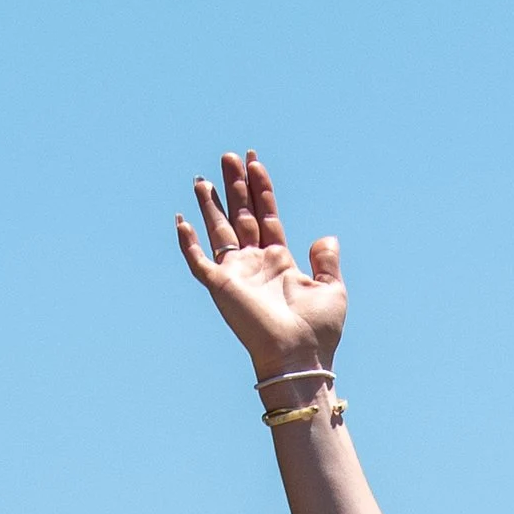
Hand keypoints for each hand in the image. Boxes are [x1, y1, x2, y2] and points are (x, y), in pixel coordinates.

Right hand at [176, 152, 345, 379]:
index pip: (266, 216)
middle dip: (234, 186)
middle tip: (229, 156)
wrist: (300, 356)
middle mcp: (255, 265)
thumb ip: (326, 261)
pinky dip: (188, 243)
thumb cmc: (318, 331)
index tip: (256, 162)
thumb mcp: (332, 290)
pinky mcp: (221, 287)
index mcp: (279, 262)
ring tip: (202, 178)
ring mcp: (236, 275)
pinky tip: (181, 221)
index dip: (260, 189)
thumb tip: (326, 237)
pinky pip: (198, 261)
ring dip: (210, 205)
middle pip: (240, 216)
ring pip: (218, 231)